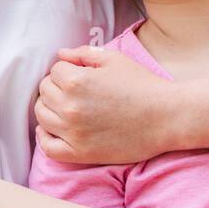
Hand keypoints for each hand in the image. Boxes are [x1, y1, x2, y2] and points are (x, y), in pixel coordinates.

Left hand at [34, 45, 179, 163]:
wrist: (167, 117)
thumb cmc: (143, 85)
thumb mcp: (115, 60)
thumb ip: (84, 53)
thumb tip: (61, 55)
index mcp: (76, 81)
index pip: (54, 71)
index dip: (67, 70)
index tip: (80, 74)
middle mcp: (70, 107)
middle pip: (44, 92)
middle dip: (57, 87)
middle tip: (76, 91)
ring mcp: (73, 133)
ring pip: (41, 117)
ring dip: (50, 108)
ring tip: (67, 107)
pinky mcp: (80, 153)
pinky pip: (48, 147)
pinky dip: (45, 137)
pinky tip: (53, 129)